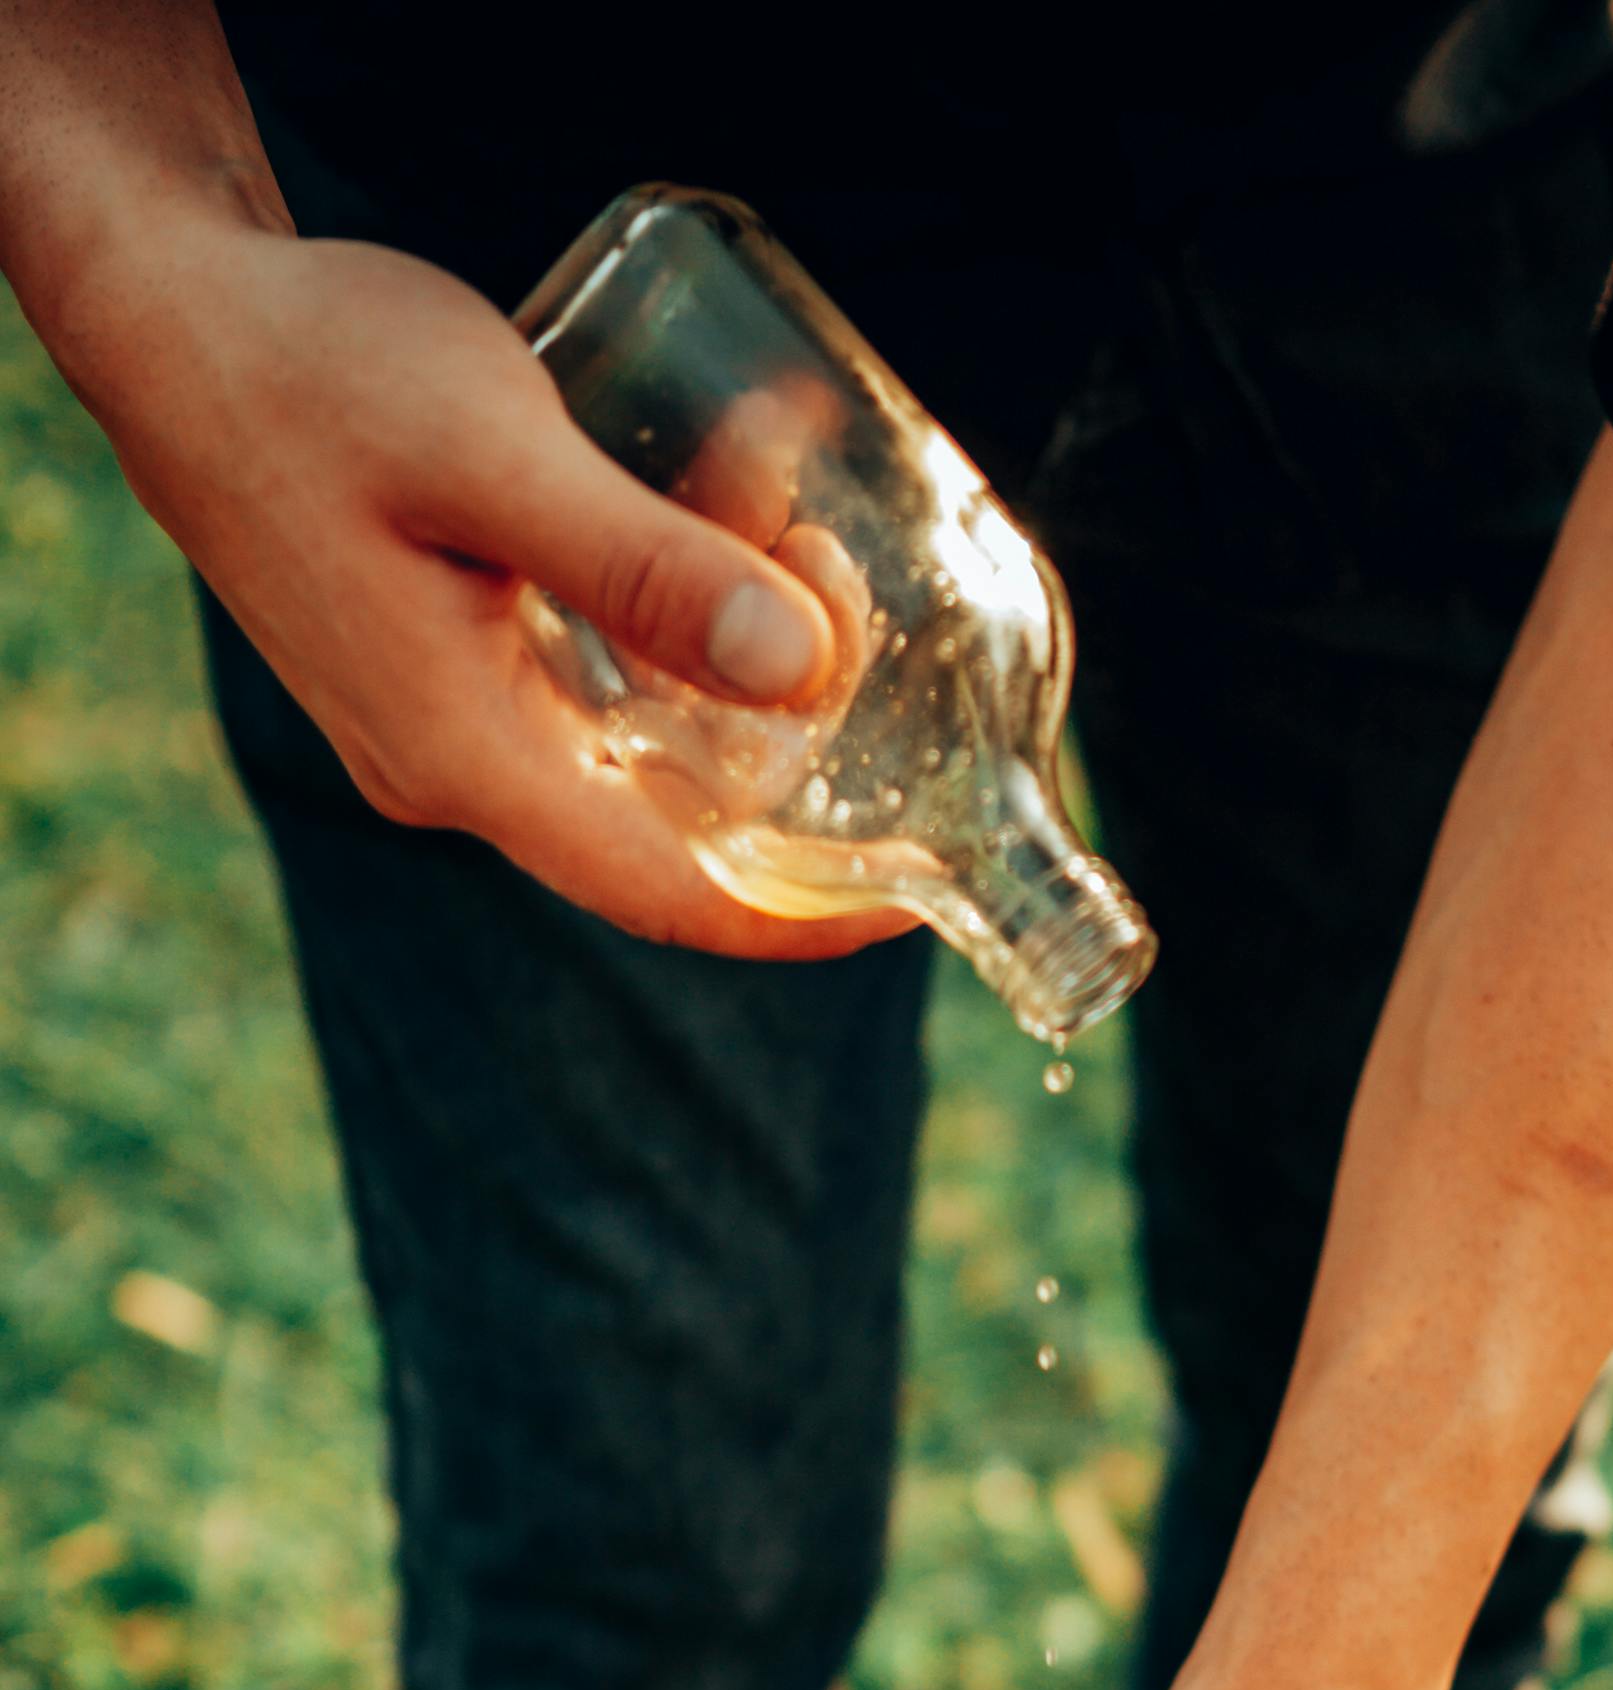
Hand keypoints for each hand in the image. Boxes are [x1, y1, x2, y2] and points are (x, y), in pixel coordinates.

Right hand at [62, 210, 917, 956]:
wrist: (170, 323)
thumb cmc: (313, 371)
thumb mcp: (492, 450)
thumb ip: (643, 563)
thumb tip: (797, 665)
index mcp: (467, 758)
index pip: (670, 896)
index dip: (805, 917)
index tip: (917, 897)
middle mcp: (456, 772)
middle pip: (671, 810)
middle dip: (787, 728)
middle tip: (841, 583)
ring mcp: (444, 726)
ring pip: (639, 733)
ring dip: (733, 651)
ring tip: (788, 519)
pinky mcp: (442, 665)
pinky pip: (590, 678)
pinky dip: (668, 614)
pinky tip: (711, 510)